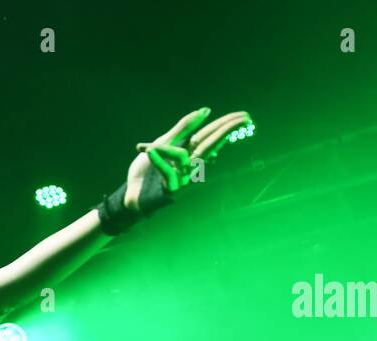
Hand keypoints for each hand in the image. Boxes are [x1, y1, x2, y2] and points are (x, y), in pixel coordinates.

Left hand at [123, 107, 251, 210]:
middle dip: (225, 131)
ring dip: (168, 150)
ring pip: (184, 158)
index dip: (226, 125)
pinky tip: (147, 152)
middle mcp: (190, 165)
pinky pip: (166, 171)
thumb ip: (183, 128)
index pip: (210, 135)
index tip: (245, 116)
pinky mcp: (170, 190)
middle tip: (245, 118)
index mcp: (189, 152)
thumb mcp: (162, 143)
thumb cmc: (146, 171)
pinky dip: (157, 161)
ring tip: (149, 148)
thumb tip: (206, 110)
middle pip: (209, 145)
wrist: (130, 194)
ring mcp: (182, 178)